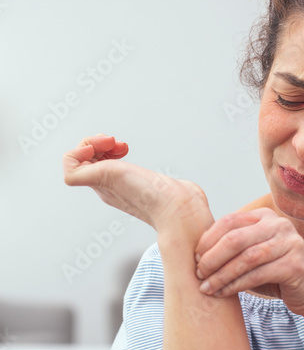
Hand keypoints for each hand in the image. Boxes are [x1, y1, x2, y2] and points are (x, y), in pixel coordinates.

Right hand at [62, 134, 212, 232]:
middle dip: (96, 143)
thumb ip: (170, 187)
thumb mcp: (168, 188)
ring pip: (73, 161)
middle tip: (117, 143)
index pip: (96, 168)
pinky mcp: (99, 180)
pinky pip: (69, 169)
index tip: (124, 147)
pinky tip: (97, 148)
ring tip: (111, 142)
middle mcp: (107, 189)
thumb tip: (188, 190)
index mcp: (119, 189)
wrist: (178, 206)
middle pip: (83, 162)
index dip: (104, 151)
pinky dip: (77, 153)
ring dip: (88, 142)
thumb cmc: (179, 202)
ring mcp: (101, 185)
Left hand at [194, 207, 303, 318]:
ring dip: (222, 275)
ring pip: (246, 258)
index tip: (195, 259)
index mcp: (265, 217)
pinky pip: (258, 274)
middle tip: (198, 274)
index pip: (229, 222)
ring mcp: (290, 243)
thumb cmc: (276, 274)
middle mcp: (279, 225)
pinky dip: (237, 285)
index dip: (207, 241)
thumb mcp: (252, 256)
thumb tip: (195, 252)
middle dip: (212, 258)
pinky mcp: (295, 264)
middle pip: (235, 238)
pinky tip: (224, 293)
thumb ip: (233, 249)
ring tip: (207, 288)